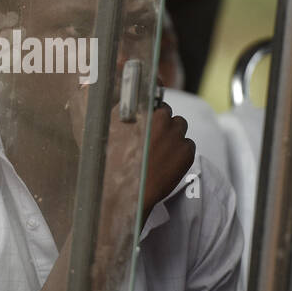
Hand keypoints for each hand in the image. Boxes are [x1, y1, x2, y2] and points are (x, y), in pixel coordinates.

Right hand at [74, 92, 194, 290]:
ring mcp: (175, 135)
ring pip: (180, 127)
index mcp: (139, 110)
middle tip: (152, 139)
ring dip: (173, 135)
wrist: (125, 195)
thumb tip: (106, 100)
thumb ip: (112, 115)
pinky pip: (188, 144)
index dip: (152, 107)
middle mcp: (159, 118)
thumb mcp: (103, 133)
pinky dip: (180, 151)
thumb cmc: (109, 166)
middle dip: (162, 123)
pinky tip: (167, 162)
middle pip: (168, 112)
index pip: (155, 95)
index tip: (150, 114)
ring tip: (159, 152)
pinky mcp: (186, 152)